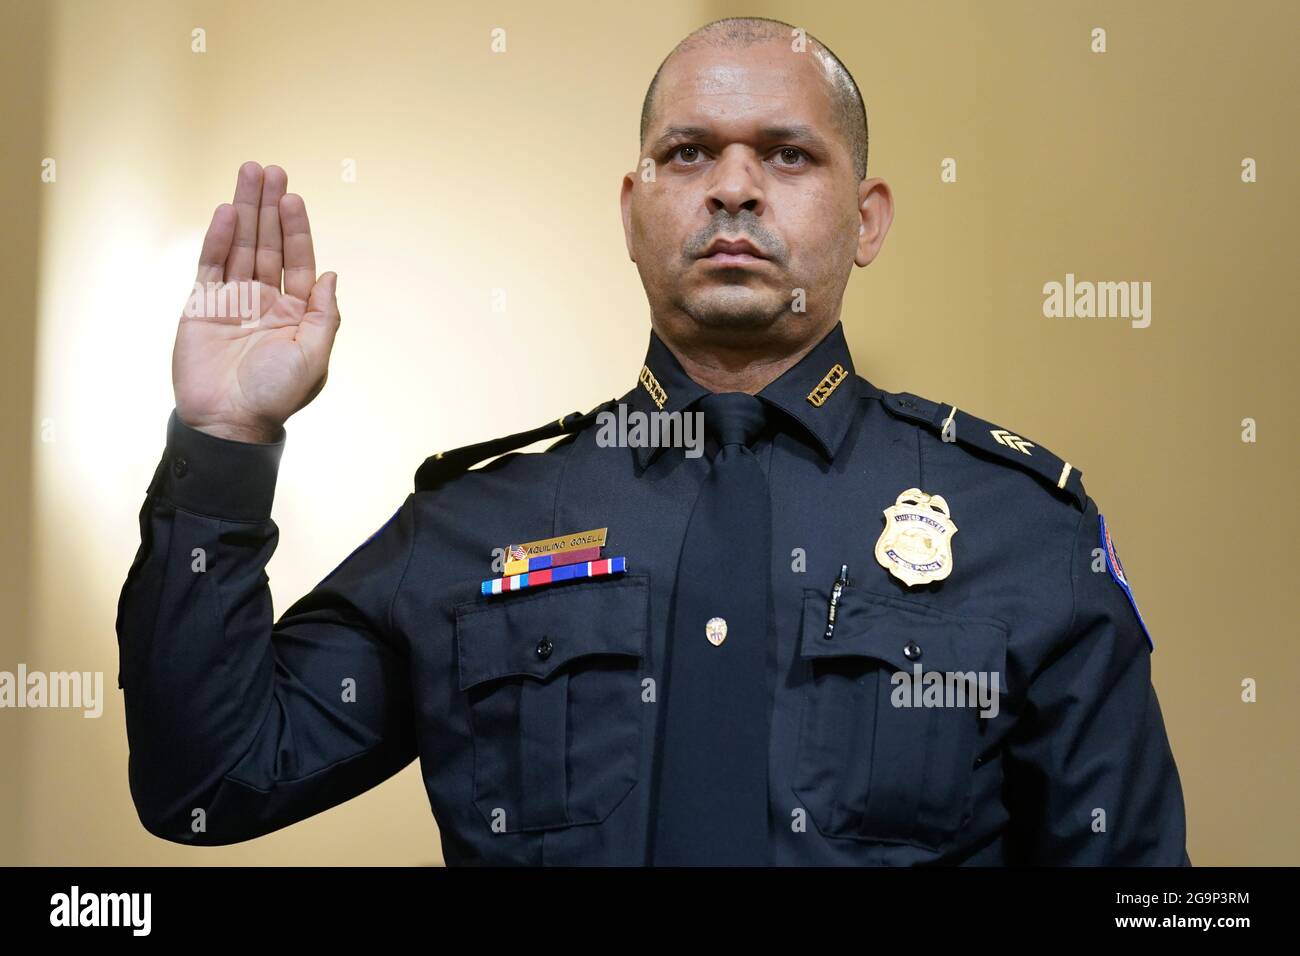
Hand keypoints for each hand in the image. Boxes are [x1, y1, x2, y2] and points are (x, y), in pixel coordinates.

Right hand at [173, 162, 339, 442]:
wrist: (228, 421)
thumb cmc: (275, 395)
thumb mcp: (315, 356)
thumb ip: (325, 314)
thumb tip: (331, 273)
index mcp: (297, 313)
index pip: (299, 261)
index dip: (297, 229)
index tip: (293, 198)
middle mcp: (266, 301)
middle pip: (269, 244)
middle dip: (270, 207)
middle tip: (270, 169)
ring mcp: (234, 300)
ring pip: (240, 245)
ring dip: (246, 210)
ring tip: (249, 172)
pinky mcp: (203, 304)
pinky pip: (212, 263)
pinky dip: (219, 236)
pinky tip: (227, 210)